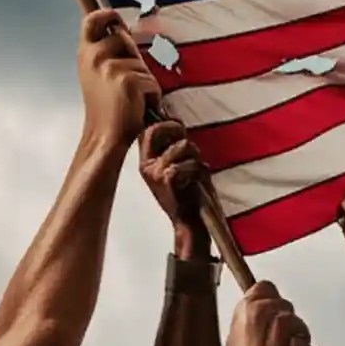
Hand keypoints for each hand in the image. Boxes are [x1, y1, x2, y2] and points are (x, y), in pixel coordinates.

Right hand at [78, 9, 159, 147]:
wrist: (105, 136)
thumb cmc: (107, 108)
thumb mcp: (98, 74)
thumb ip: (107, 53)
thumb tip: (122, 31)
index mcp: (86, 54)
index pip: (92, 21)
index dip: (106, 15)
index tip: (114, 18)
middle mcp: (95, 57)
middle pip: (124, 39)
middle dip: (132, 57)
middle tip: (126, 81)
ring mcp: (111, 67)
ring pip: (142, 64)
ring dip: (144, 80)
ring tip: (131, 98)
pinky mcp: (129, 80)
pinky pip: (152, 81)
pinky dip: (152, 95)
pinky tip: (138, 107)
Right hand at [138, 120, 209, 255]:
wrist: (190, 222)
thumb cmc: (189, 194)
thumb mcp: (179, 166)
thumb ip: (176, 147)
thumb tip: (178, 124)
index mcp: (147, 163)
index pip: (147, 131)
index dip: (165, 123)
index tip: (179, 126)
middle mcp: (146, 166)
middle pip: (155, 130)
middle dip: (176, 129)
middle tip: (190, 145)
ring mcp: (154, 172)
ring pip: (182, 145)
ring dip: (195, 156)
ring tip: (196, 172)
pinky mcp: (166, 179)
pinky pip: (188, 162)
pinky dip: (198, 170)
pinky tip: (195, 182)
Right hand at [226, 282, 310, 345]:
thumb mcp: (240, 344)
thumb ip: (252, 324)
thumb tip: (263, 319)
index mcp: (240, 312)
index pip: (262, 287)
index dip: (272, 303)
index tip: (275, 317)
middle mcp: (252, 309)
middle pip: (280, 299)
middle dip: (284, 318)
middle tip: (280, 342)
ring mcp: (267, 314)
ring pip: (291, 313)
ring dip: (294, 331)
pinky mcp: (283, 324)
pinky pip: (299, 326)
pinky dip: (300, 340)